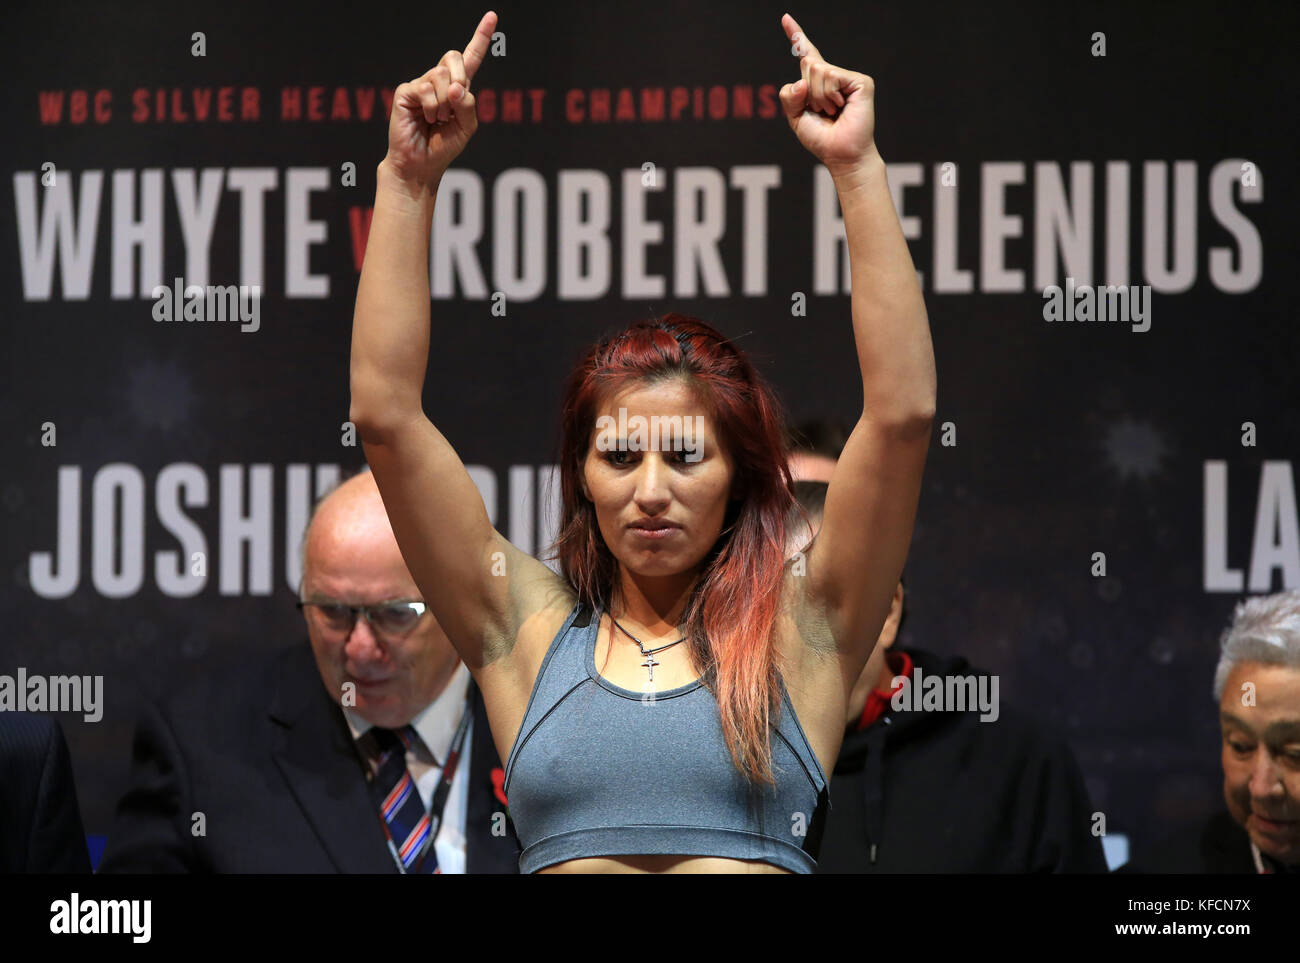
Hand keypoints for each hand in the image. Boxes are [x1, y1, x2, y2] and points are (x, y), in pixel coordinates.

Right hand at [384, 11, 496, 189]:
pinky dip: (433, 108)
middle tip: (454, 102)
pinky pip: (427, 88)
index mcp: (457, 88)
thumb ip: (468, 104)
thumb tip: (454, 85)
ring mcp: (421, 84)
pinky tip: (427, 120)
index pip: (470, 58)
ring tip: (438, 120)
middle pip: (453, 57)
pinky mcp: (406, 91)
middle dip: (459, 76)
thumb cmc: (443, 147)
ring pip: (441, 75)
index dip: (481, 38)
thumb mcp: (467, 127)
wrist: (421, 164)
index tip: (492, 16)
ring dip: (445, 103)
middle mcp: (438, 81)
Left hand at [778, 14, 877, 174]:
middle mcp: (833, 76)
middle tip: (822, 112)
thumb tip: (801, 80)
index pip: (805, 55)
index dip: (796, 36)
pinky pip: (831, 76)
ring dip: (818, 97)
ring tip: (832, 112)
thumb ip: (789, 97)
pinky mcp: (860, 82)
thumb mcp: (795, 118)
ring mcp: (848, 78)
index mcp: (817, 83)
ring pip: (818, 70)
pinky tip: (840, 108)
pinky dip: (829, 95)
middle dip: (807, 93)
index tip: (784, 18)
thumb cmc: (822, 139)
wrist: (841, 155)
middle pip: (807, 65)